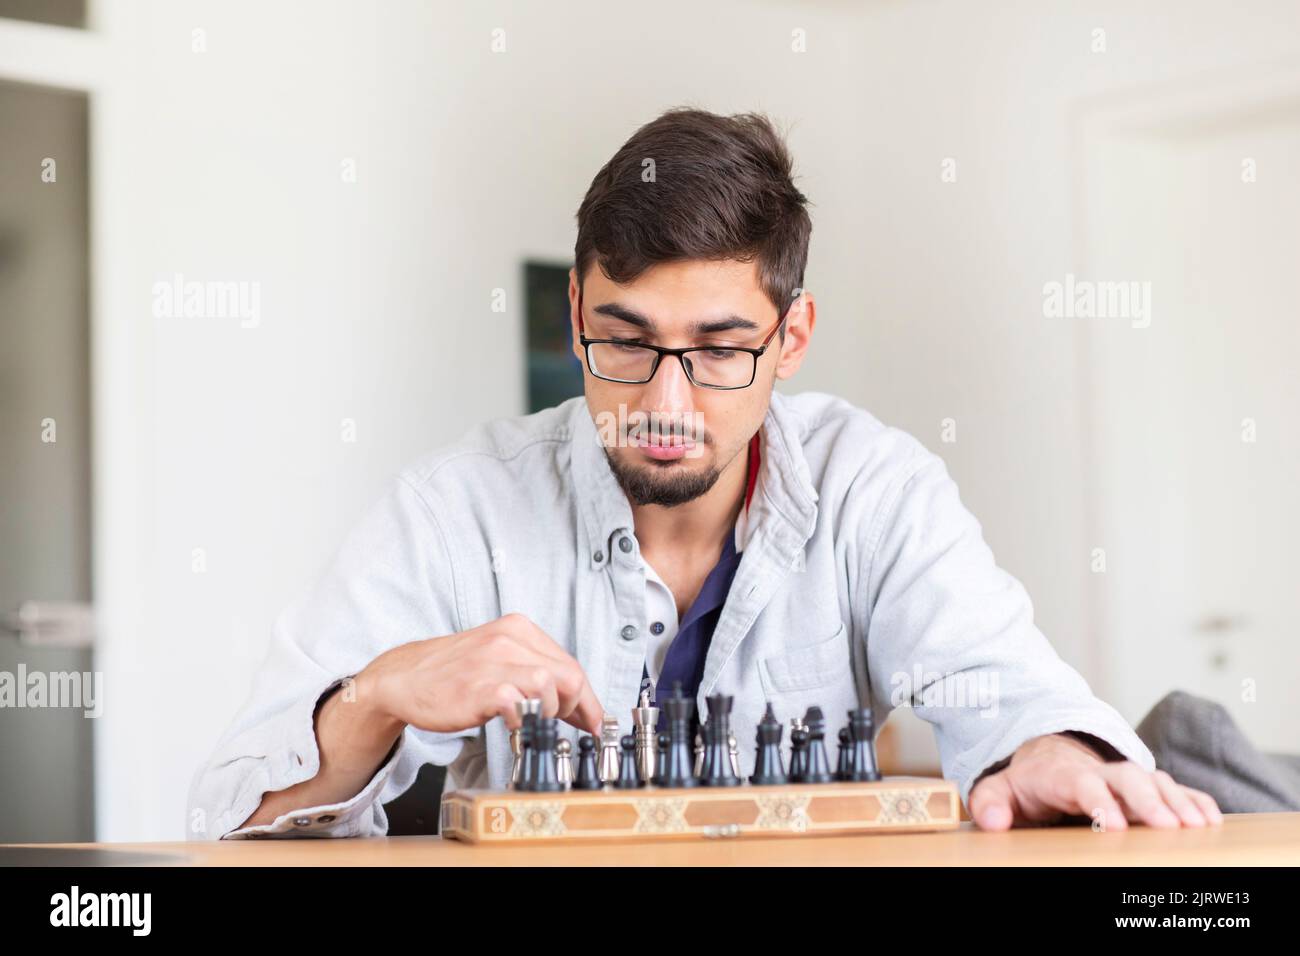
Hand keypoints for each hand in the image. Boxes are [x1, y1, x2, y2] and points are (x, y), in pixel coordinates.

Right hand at [357, 612, 604, 736]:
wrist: (405, 677)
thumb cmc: (454, 673)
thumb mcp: (499, 659)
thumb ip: (535, 673)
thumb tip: (576, 704)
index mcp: (519, 629)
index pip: (571, 663)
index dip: (588, 698)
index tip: (594, 720)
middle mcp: (510, 639)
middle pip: (571, 674)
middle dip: (577, 707)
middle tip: (567, 726)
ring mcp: (495, 661)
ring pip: (552, 684)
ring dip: (550, 712)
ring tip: (533, 721)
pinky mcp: (480, 686)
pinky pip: (519, 702)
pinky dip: (523, 719)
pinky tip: (512, 724)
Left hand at [968, 732, 1223, 830]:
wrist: (1047, 757)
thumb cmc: (1026, 782)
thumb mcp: (999, 789)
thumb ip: (989, 802)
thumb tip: (991, 821)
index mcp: (1064, 774)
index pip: (1083, 784)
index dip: (1100, 803)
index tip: (1115, 825)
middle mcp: (1101, 772)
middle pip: (1128, 778)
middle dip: (1150, 800)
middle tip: (1169, 827)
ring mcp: (1125, 778)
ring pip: (1156, 781)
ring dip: (1179, 802)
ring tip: (1200, 827)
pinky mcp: (1144, 787)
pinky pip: (1175, 789)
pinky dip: (1194, 801)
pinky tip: (1211, 820)